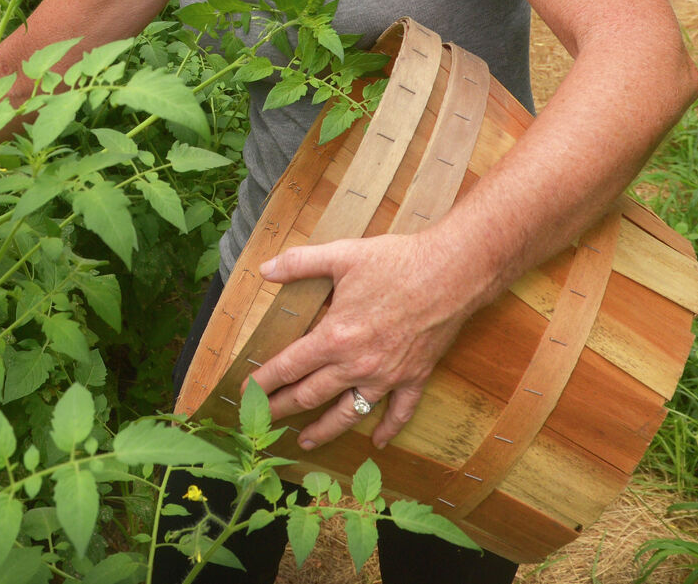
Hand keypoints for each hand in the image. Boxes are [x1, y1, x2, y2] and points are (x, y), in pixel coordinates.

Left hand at [248, 232, 475, 451]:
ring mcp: (388, 376)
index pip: (289, 367)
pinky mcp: (415, 377)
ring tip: (306, 441)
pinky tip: (378, 442)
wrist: (452, 273)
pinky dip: (389, 428)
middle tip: (263, 420)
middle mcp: (357, 364)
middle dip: (282, 409)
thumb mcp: (342, 254)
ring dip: (325, 430)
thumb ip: (300, 263)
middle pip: (311, 396)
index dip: (263, 381)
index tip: (245, 391)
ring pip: (349, 413)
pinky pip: (400, 411)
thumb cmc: (397, 262)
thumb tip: (264, 269)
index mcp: (335, 336)